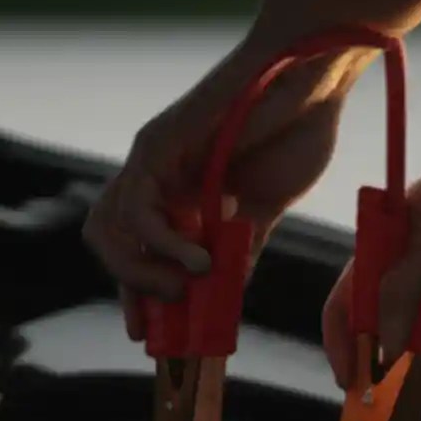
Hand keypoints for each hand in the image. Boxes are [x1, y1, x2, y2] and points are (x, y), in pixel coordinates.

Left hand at [83, 32, 374, 340]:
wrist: (313, 82)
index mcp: (179, 194)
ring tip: (184, 290)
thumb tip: (225, 293)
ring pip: (108, 229)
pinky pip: (136, 208)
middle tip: (166, 317)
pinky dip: (161, 244)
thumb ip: (240, 247)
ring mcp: (151, 160)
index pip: (137, 253)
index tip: (152, 338)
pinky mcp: (156, 145)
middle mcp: (155, 178)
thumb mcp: (266, 207)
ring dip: (139, 272)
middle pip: (108, 242)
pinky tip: (199, 263)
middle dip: (130, 288)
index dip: (138, 295)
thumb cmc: (296, 131)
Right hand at [322, 130, 420, 390]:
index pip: (346, 298)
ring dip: (417, 359)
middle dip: (381, 360)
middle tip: (392, 402)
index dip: (343, 343)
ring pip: (415, 322)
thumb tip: (388, 354)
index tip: (354, 384)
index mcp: (385, 239)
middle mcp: (403, 252)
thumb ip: (414, 300)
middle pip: (377, 316)